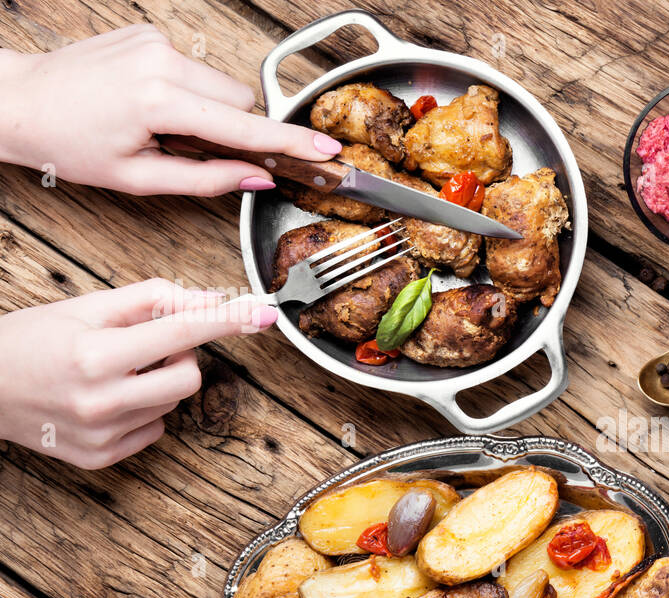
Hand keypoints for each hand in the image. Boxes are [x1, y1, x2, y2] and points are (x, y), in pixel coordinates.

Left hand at [0, 25, 339, 195]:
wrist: (20, 101)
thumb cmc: (69, 144)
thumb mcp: (138, 179)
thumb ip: (205, 180)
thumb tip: (255, 178)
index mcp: (157, 101)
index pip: (243, 128)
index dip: (289, 143)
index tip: (325, 150)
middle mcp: (161, 62)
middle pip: (239, 104)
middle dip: (233, 132)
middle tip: (195, 151)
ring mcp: (156, 43)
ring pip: (222, 87)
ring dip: (211, 113)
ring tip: (167, 129)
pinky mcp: (149, 34)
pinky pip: (196, 71)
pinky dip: (189, 93)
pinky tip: (153, 106)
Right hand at [0, 280, 276, 468]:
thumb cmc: (31, 340)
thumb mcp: (85, 307)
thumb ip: (152, 300)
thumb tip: (212, 300)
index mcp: (95, 355)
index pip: (181, 333)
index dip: (226, 322)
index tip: (261, 315)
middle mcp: (101, 400)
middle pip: (189, 378)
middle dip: (181, 357)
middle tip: (147, 346)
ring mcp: (101, 435)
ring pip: (171, 404)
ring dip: (158, 382)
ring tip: (115, 371)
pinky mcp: (99, 457)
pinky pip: (153, 430)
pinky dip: (143, 411)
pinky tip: (108, 399)